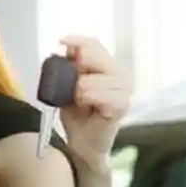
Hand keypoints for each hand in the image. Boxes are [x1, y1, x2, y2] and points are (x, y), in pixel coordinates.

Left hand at [58, 35, 132, 170]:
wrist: (84, 144)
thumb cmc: (78, 115)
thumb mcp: (67, 86)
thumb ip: (69, 66)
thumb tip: (65, 47)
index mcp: (109, 66)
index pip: (94, 45)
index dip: (77, 41)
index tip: (61, 41)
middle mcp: (121, 74)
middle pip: (93, 56)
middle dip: (75, 69)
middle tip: (72, 88)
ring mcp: (124, 89)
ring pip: (88, 79)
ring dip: (77, 91)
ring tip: (80, 102)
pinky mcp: (121, 104)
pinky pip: (95, 94)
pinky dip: (85, 100)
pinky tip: (88, 108)